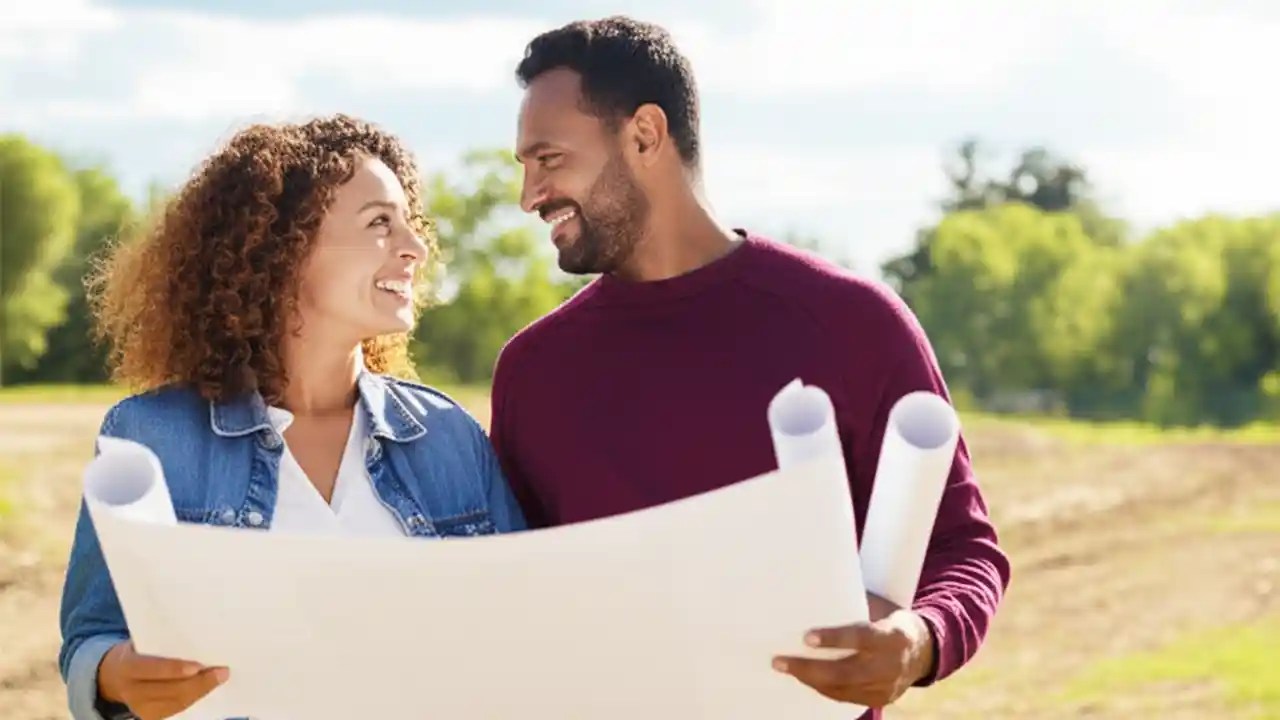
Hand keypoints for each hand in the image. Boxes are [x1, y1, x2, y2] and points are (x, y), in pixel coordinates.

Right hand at [97, 640, 228, 719]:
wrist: (113, 676)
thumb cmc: (136, 651)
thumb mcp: (140, 643)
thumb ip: (161, 643)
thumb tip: (198, 637)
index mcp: (127, 666)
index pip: (150, 668)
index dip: (173, 669)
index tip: (198, 667)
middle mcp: (131, 690)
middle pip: (168, 690)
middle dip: (198, 683)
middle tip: (222, 672)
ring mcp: (139, 707)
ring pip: (175, 702)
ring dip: (201, 691)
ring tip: (220, 678)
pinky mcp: (149, 716)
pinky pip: (176, 709)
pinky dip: (194, 698)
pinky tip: (208, 687)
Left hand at [772, 593, 934, 707]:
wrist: (924, 650)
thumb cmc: (890, 620)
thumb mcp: (880, 608)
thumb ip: (853, 607)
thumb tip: (813, 594)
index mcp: (893, 635)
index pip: (860, 637)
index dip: (834, 638)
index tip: (807, 637)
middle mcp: (891, 665)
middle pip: (845, 672)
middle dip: (809, 668)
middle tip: (780, 661)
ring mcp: (887, 687)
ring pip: (842, 689)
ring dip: (810, 680)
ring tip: (786, 669)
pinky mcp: (881, 699)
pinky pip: (846, 698)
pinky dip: (824, 688)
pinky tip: (806, 678)